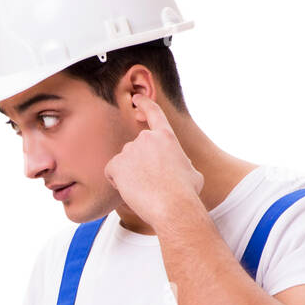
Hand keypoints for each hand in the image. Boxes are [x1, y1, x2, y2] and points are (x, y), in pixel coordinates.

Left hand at [103, 93, 203, 227]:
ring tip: (145, 188)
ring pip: (124, 163)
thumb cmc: (185, 193)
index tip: (136, 98)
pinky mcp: (116, 164)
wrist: (172, 206)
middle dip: (139, 164)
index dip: (144, 105)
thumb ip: (180, 162)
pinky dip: (118, 182)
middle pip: (136, 149)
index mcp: (167, 137)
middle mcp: (146, 139)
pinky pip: (111, 172)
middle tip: (152, 182)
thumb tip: (178, 165)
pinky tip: (131, 190)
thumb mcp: (192, 172)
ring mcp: (130, 150)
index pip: (154, 113)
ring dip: (130, 175)